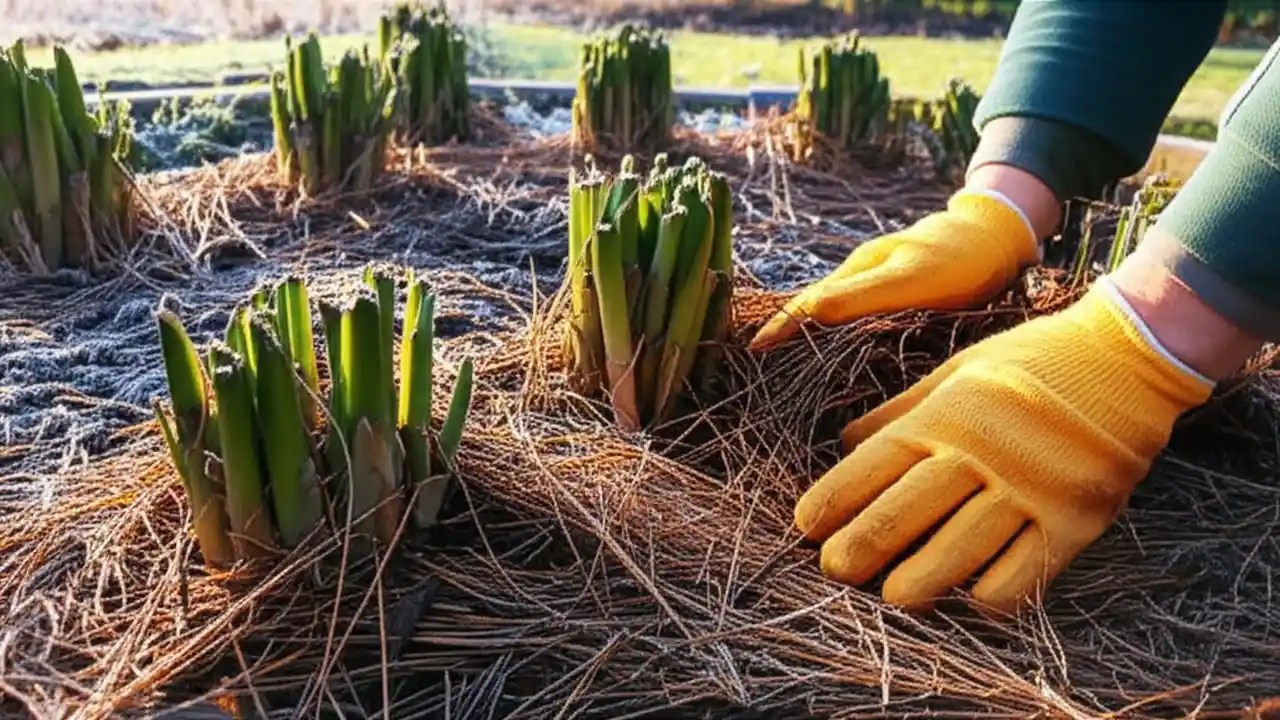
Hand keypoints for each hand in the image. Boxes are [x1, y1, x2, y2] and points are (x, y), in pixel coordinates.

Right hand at [749, 190, 1039, 349]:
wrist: (1000, 234)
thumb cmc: (959, 259)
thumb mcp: (910, 280)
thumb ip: (862, 297)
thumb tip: (810, 314)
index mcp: (855, 273)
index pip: (805, 307)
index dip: (779, 329)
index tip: (751, 353)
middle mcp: (861, 278)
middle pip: (813, 309)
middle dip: (786, 333)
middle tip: (760, 368)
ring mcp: (878, 284)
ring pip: (834, 314)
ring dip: (811, 336)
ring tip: (790, 367)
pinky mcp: (899, 294)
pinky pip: (858, 318)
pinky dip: (841, 335)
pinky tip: (841, 353)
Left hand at [795, 278, 1214, 612]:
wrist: (1129, 356)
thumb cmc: (1034, 362)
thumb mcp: (959, 371)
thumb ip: (902, 411)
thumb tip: (843, 441)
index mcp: (947, 415)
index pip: (874, 464)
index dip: (835, 497)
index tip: (805, 525)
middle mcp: (982, 454)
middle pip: (907, 510)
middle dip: (863, 544)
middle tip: (833, 569)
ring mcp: (1030, 489)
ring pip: (960, 548)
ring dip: (920, 578)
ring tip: (892, 598)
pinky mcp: (1075, 519)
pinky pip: (1026, 571)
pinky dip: (995, 592)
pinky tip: (971, 599)